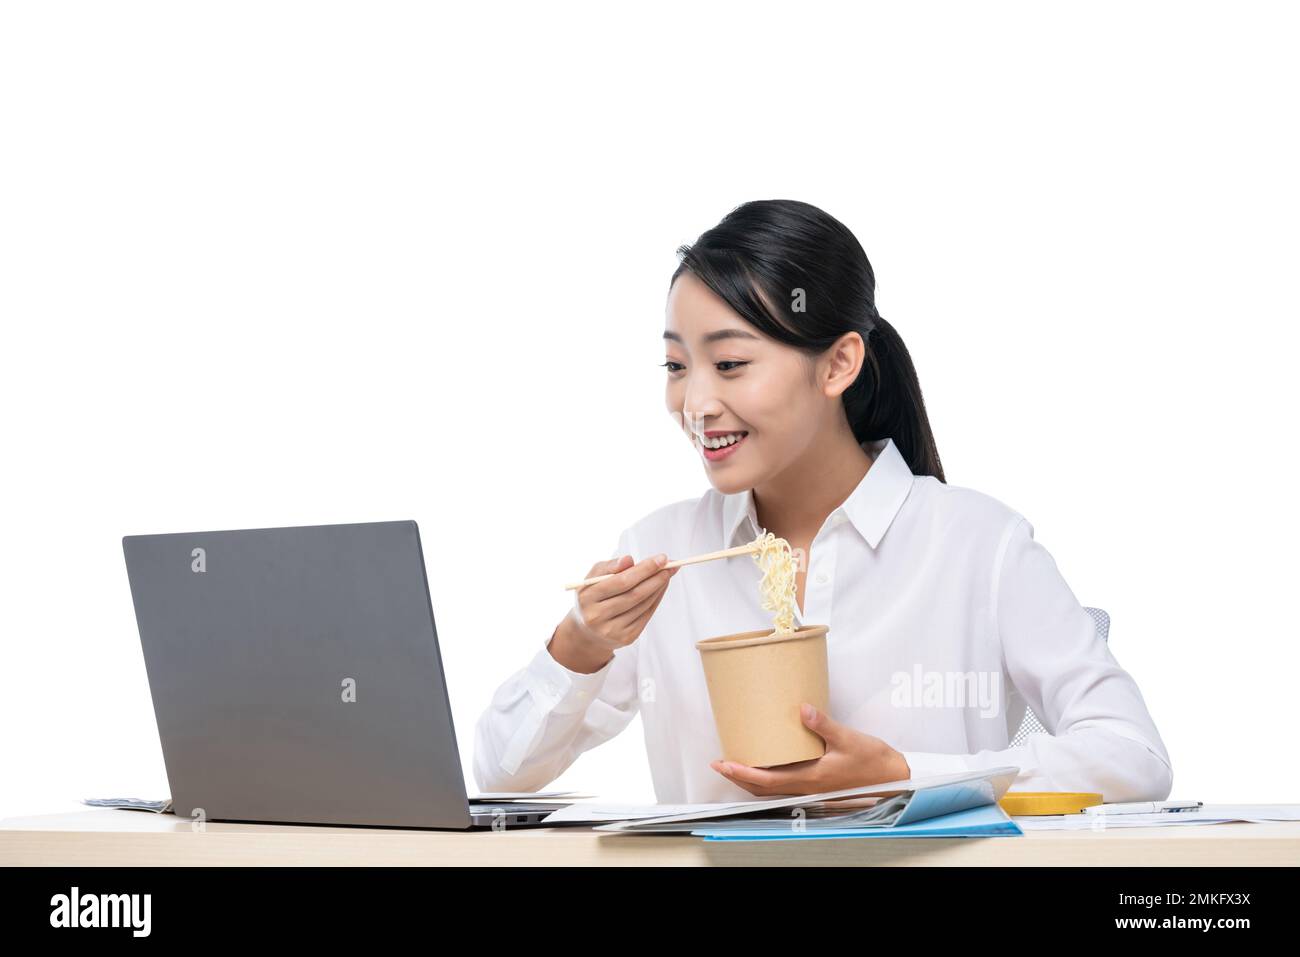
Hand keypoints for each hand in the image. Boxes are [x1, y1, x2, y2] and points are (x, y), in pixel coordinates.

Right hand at [552, 553, 678, 670]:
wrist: (587, 631)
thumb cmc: (593, 596)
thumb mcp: (593, 578)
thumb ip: (610, 566)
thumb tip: (629, 560)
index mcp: (587, 598)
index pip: (621, 581)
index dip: (644, 569)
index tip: (662, 558)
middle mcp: (597, 616)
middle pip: (635, 594)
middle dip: (655, 577)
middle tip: (671, 565)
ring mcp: (612, 630)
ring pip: (643, 605)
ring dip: (659, 587)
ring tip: (666, 574)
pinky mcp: (625, 638)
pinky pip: (646, 615)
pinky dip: (656, 599)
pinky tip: (660, 588)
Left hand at [710, 703, 911, 796]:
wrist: (893, 779)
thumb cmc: (872, 761)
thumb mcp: (848, 738)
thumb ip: (824, 724)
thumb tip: (803, 709)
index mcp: (810, 777)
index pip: (765, 779)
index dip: (741, 772)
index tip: (722, 763)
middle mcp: (806, 787)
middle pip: (762, 789)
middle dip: (738, 777)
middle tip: (719, 763)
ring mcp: (811, 788)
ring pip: (771, 790)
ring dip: (750, 781)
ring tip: (735, 766)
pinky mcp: (817, 784)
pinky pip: (784, 786)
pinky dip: (767, 780)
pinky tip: (766, 766)